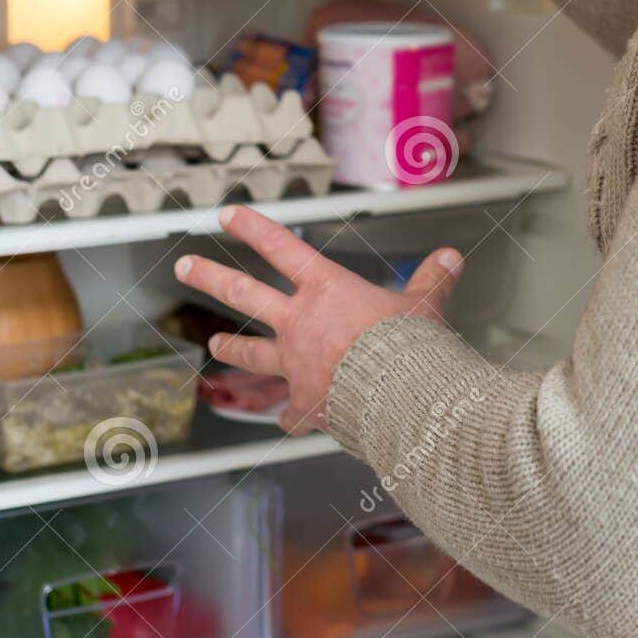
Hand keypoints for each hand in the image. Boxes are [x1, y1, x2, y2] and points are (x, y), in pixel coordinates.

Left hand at [174, 205, 463, 433]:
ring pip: (251, 352)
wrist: (402, 398)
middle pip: (244, 295)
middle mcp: (300, 324)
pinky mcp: (304, 405)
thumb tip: (452, 256)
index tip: (227, 215)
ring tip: (213, 345)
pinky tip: (288, 421)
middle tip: (185, 266)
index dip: (253, 228)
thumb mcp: (426, 303)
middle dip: (210, 277)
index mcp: (326, 290)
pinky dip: (290, 416)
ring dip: (231, 348)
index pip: (283, 248)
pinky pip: (290, 412)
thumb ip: (433, 279)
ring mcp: (295, 366)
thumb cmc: (410, 345)